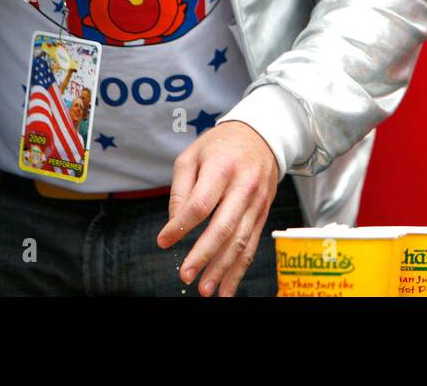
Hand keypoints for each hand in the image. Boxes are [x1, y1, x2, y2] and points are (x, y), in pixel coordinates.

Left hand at [157, 120, 279, 296]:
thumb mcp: (193, 155)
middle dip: (204, 255)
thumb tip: (174, 222)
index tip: (163, 241)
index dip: (181, 225)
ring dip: (223, 269)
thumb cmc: (221, 146)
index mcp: (222, 168)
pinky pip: (252, 245)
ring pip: (241, 241)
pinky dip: (240, 269)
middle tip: (185, 276)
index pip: (201, 203)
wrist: (263, 136)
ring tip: (206, 289)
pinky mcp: (263, 214)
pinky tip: (227, 288)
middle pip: (224, 226)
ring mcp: (257, 202)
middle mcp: (244, 187)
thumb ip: (181, 188)